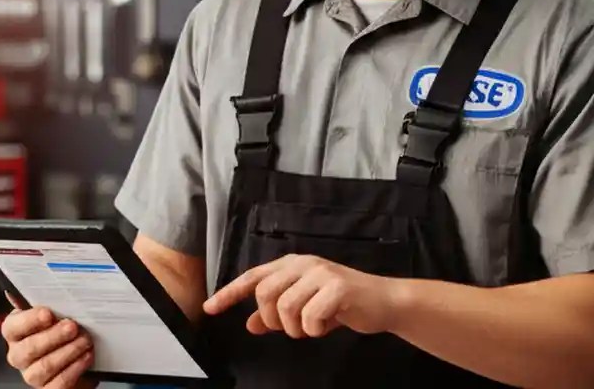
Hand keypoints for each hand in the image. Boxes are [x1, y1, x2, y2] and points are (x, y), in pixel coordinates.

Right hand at [0, 298, 96, 388]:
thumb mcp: (59, 312)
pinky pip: (58, 383)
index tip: (48, 314)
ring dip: (68, 352)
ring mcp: (32, 374)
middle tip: (73, 326)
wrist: (82, 356)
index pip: (12, 327)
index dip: (29, 320)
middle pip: (28, 349)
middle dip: (53, 336)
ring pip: (43, 367)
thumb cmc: (66, 330)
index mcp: (16, 332)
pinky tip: (87, 356)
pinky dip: (75, 369)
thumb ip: (52, 301)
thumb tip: (45, 282)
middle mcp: (19, 354)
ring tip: (85, 341)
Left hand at [202, 254, 404, 338]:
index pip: (253, 277)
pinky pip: (310, 317)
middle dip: (273, 318)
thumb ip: (277, 314)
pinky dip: (314, 330)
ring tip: (311, 327)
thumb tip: (251, 324)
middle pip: (264, 294)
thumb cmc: (342, 304)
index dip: (229, 293)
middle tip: (289, 327)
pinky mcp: (337, 287)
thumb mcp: (305, 308)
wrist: (383, 302)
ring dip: (295, 328)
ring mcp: (321, 274)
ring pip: (285, 308)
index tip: (210, 308)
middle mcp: (304, 264)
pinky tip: (326, 325)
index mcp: (292, 265)